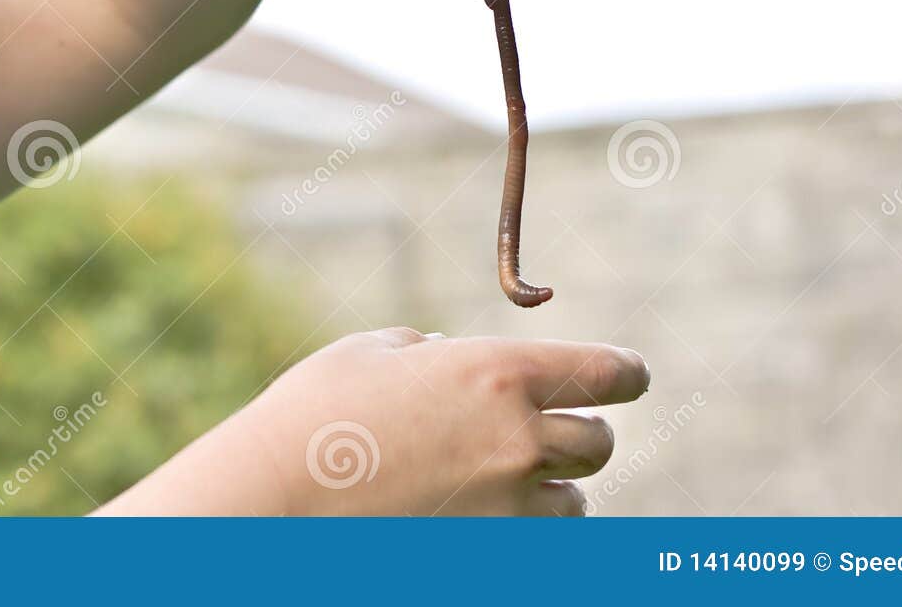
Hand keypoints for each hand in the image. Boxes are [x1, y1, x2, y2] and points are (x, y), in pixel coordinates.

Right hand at [230, 326, 649, 515]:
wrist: (273, 500)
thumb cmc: (313, 413)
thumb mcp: (371, 352)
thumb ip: (429, 346)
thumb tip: (450, 348)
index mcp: (496, 373)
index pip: (608, 374)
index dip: (625, 373)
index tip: (627, 376)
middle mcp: (517, 441)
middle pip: (599, 443)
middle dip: (581, 432)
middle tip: (549, 427)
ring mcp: (507, 509)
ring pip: (574, 504)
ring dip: (551, 488)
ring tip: (497, 477)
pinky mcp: (493, 555)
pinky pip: (539, 545)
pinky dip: (525, 529)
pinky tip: (484, 514)